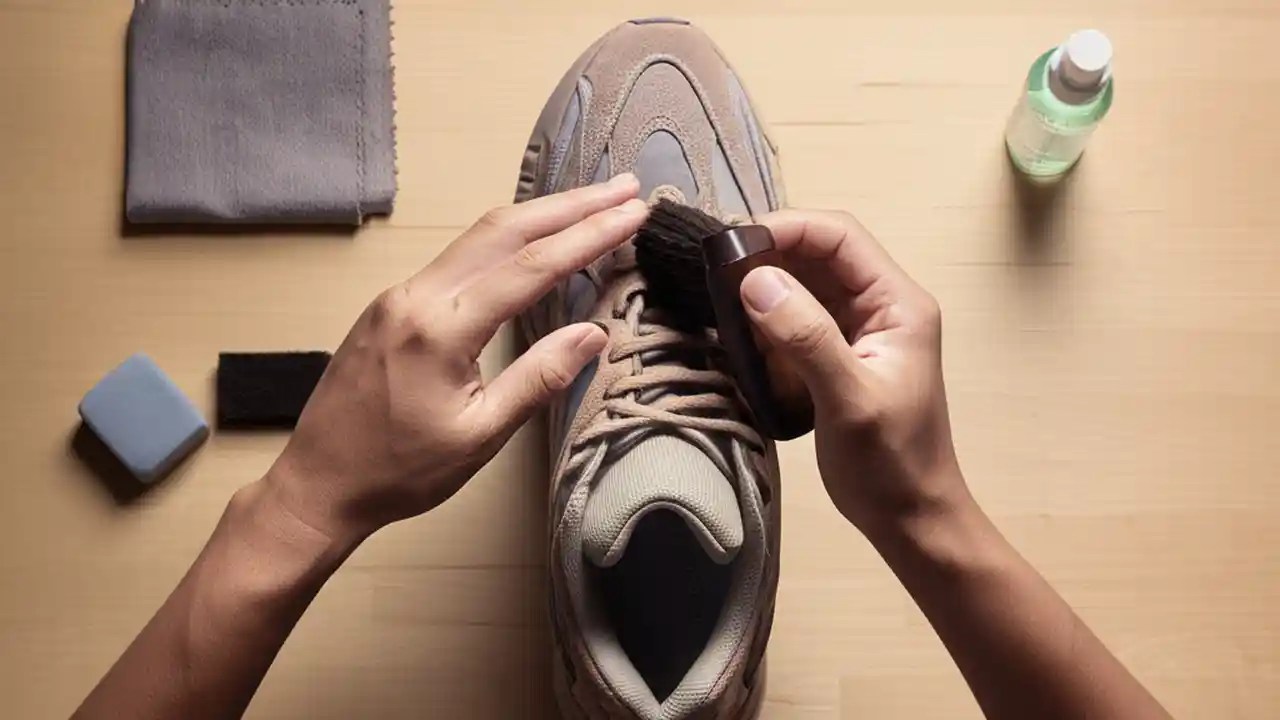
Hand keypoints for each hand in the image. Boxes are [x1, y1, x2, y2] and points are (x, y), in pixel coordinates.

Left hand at [264, 175, 647, 545]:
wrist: (317, 484)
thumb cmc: (398, 472)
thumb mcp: (479, 437)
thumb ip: (538, 379)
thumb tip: (594, 333)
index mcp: (440, 328)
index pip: (532, 266)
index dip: (589, 235)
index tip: (633, 213)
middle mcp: (416, 296)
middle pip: (505, 230)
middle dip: (570, 205)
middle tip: (625, 188)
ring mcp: (399, 295)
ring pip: (479, 237)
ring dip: (539, 215)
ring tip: (592, 203)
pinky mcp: (391, 305)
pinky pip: (457, 257)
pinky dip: (505, 239)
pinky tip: (533, 239)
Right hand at [739, 210, 965, 533]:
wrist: (911, 520)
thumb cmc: (891, 462)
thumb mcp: (850, 400)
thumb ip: (806, 337)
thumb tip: (755, 280)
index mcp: (897, 304)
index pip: (840, 237)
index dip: (788, 228)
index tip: (732, 243)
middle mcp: (880, 307)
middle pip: (819, 255)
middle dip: (769, 255)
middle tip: (714, 271)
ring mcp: (858, 331)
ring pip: (804, 286)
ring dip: (764, 288)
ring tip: (718, 298)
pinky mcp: (836, 356)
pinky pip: (796, 320)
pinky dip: (766, 321)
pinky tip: (738, 334)